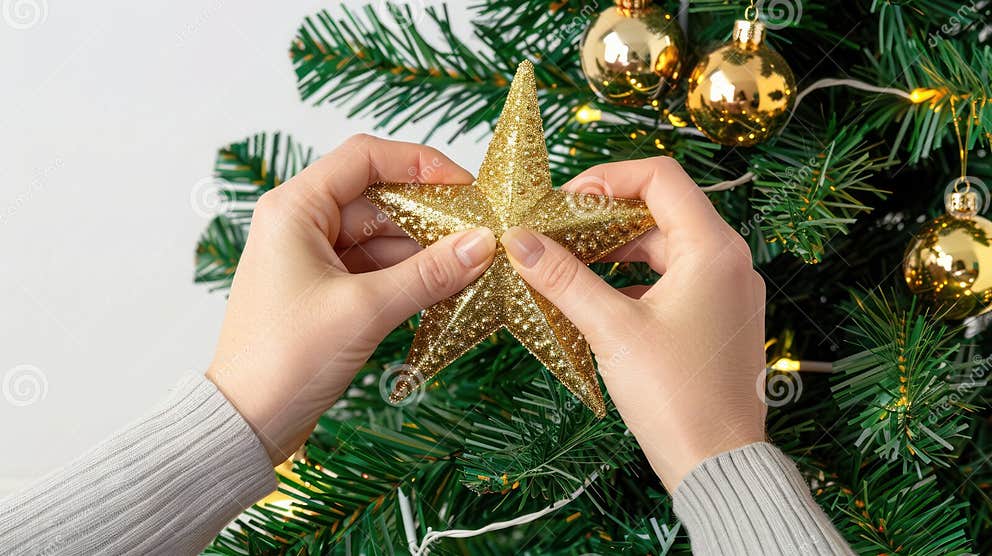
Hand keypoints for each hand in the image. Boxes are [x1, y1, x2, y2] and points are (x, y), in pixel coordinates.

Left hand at [206, 134, 495, 463]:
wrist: (247, 421)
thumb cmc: (285, 359)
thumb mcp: (365, 310)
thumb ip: (428, 274)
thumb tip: (483, 244)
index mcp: (295, 208)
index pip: (365, 157)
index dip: (420, 163)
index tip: (466, 185)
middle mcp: (302, 223)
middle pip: (379, 197)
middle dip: (430, 216)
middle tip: (479, 233)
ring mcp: (314, 256)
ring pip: (382, 235)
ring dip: (425, 250)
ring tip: (471, 266)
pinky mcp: (326, 288)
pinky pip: (377, 266)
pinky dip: (410, 275)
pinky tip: (446, 287)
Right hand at [499, 157, 766, 489]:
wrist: (718, 463)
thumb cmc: (676, 397)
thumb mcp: (612, 330)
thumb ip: (564, 279)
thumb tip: (520, 241)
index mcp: (713, 250)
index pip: (661, 177)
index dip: (608, 177)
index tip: (565, 199)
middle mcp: (729, 261)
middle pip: (661, 210)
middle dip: (605, 217)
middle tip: (557, 231)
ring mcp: (727, 290)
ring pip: (666, 247)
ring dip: (617, 249)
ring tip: (569, 262)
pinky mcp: (718, 318)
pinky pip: (674, 279)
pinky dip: (635, 279)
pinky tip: (597, 298)